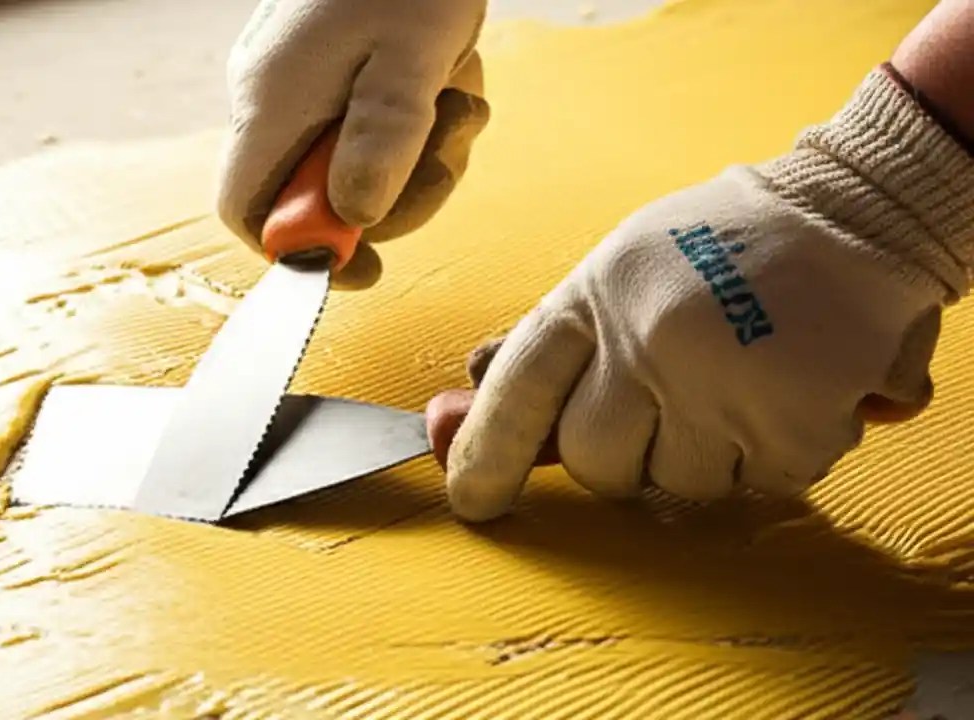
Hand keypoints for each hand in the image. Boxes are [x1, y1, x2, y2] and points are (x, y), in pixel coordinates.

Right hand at [217, 0, 489, 248]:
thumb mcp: (412, 59)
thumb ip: (384, 142)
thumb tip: (357, 222)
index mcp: (274, 100)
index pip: (246, 211)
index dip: (298, 255)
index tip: (364, 266)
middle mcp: (271, 94)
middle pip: (311, 194)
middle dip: (390, 195)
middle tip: (445, 155)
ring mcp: (297, 76)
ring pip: (350, 158)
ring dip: (417, 150)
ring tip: (457, 96)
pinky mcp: (328, 61)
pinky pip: (366, 119)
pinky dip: (417, 114)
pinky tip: (449, 74)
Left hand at [437, 67, 973, 521]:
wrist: (854, 213)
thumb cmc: (724, 245)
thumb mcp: (620, 270)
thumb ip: (555, 344)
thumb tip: (463, 396)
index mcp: (597, 294)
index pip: (518, 391)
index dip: (486, 453)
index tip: (472, 499)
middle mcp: (649, 340)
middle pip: (594, 462)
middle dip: (624, 456)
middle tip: (670, 405)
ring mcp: (721, 385)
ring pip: (679, 483)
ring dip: (707, 454)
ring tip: (740, 379)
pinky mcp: (791, 424)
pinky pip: (757, 484)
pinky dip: (772, 454)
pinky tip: (785, 390)